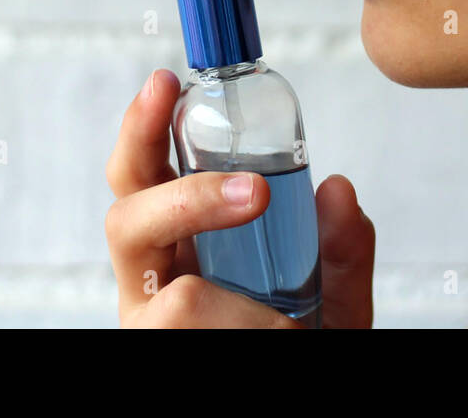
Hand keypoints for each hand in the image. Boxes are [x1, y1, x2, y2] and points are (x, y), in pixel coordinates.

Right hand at [105, 68, 375, 326]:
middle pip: (124, 220)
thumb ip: (343, 249)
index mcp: (178, 244)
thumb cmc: (303, 342)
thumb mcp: (336, 297)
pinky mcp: (157, 353)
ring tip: (289, 326)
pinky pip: (202, 332)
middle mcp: (151, 282)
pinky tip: (281, 340)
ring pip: (177, 298)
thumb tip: (338, 190)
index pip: (144, 173)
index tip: (168, 81)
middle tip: (254, 194)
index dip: (143, 126)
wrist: (303, 391)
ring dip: (248, 308)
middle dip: (186, 197)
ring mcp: (149, 327)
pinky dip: (258, 336)